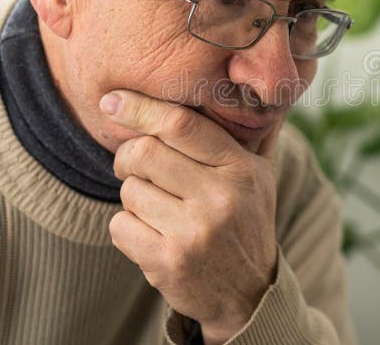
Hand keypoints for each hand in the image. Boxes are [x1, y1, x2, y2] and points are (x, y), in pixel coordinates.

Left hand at [102, 90, 280, 344]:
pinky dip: (126, 226)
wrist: (250, 293)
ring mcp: (193, 233)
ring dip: (133, 196)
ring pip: (129, 191)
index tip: (112, 101)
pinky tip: (152, 233)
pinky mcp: (168, 262)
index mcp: (240, 169)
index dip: (140, 108)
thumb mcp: (261, 175)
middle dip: (127, 155)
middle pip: (144, 153)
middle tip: (133, 163)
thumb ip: (257, 131)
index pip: (181, 125)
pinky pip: (119, 225)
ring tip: (158, 207)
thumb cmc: (248, 221)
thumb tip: (267, 85)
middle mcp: (219, 198)